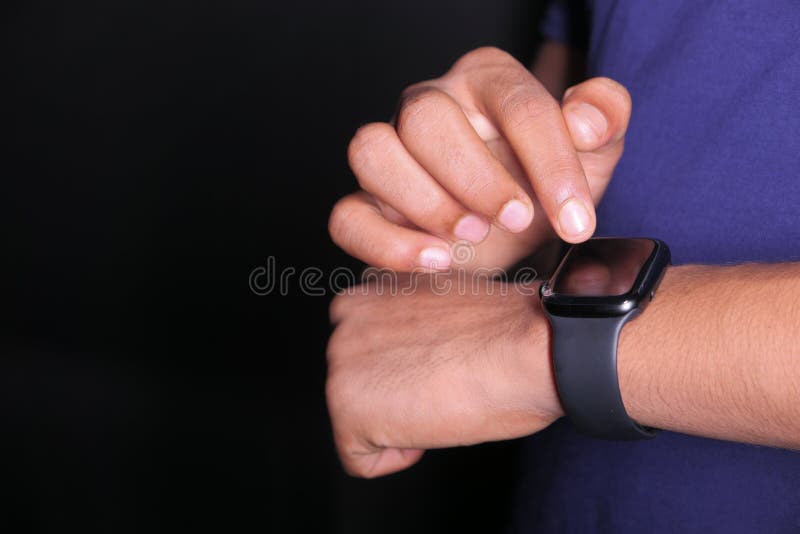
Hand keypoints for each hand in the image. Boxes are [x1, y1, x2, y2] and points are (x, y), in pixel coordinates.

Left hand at [326, 275, 559, 477]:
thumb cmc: (507, 327)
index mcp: (368, 289)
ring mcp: (341, 363)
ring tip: (441, 396)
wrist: (528, 347)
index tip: (440, 362)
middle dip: (397, 392)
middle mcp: (344, 319)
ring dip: (398, 421)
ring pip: (357, 418)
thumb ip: (408, 315)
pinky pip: (359, 459)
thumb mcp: (443, 298)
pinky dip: (397, 457)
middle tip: (444, 381)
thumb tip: (409, 343)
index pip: (365, 347)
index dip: (406, 365)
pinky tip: (432, 424)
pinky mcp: (347, 409)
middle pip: (358, 381)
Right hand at [329, 46, 630, 271]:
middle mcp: (429, 106)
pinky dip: (385, 244)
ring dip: (423, 200)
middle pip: (425, 117)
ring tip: (470, 236)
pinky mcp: (368, 205)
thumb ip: (603, 120)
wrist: (508, 229)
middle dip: (475, 176)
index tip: (576, 218)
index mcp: (487, 80)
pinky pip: (347, 217)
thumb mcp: (592, 153)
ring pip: (371, 152)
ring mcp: (391, 154)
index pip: (515, 102)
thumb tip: (587, 120)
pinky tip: (435, 262)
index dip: (549, 161)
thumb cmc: (544, 182)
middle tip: (515, 219)